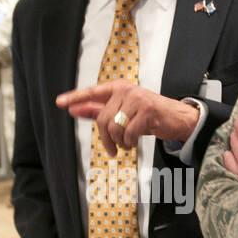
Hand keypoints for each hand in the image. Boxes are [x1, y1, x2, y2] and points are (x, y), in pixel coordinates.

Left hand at [56, 83, 198, 156]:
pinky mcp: (147, 111)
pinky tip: (134, 142)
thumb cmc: (148, 115)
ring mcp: (137, 99)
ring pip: (114, 127)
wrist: (177, 119)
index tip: (60, 103)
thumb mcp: (122, 112)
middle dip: (106, 139)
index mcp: (118, 88)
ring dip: (119, 142)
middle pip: (103, 119)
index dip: (75, 98)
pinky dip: (130, 143)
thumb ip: (99, 110)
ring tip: (127, 143)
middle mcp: (126, 90)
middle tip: (112, 149)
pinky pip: (128, 133)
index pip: (92, 92)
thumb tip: (74, 109)